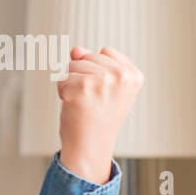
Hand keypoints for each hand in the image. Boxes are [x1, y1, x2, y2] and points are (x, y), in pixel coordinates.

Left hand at [55, 46, 141, 183]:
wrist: (90, 145)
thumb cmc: (96, 117)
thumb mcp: (103, 87)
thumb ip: (92, 63)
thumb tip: (76, 49)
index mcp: (133, 75)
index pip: (105, 51)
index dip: (96, 70)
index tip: (102, 91)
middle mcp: (121, 76)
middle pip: (87, 56)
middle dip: (81, 76)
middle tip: (90, 100)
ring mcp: (102, 80)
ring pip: (72, 65)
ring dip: (70, 83)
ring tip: (82, 102)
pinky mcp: (82, 86)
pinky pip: (61, 77)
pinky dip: (62, 91)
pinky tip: (73, 105)